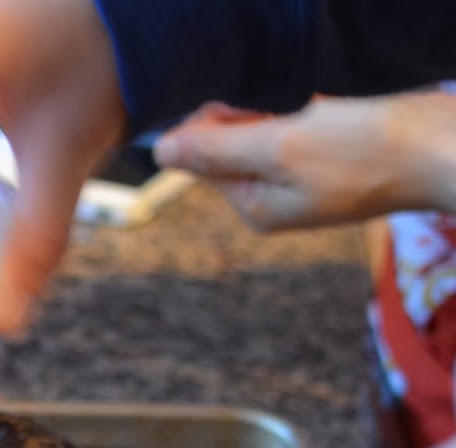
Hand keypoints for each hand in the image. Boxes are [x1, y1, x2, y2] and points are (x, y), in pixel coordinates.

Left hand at [154, 94, 455, 231]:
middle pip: (231, 145)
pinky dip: (303, 108)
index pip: (203, 160)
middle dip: (247, 116)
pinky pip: (299, 125)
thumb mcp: (280, 148)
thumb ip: (217, 149)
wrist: (446, 148)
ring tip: (310, 107)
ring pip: (265, 130)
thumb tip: (159, 151)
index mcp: (255, 205)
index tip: (243, 105)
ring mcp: (305, 177)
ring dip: (276, 109)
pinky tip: (326, 104)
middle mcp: (275, 197)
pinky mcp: (334, 153)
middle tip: (285, 107)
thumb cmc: (368, 152)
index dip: (211, 123)